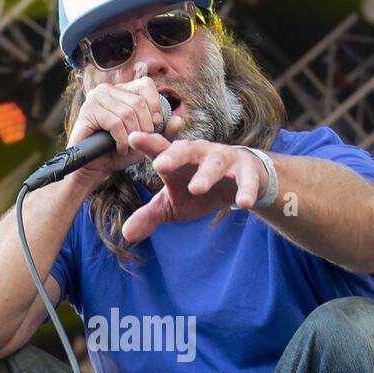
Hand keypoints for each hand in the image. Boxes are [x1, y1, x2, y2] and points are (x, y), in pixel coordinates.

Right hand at [66, 77, 185, 187]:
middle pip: (138, 102)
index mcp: (122, 90)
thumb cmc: (120, 152)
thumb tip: (179, 120)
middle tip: (139, 142)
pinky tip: (119, 148)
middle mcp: (107, 89)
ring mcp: (95, 98)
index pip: (146, 84)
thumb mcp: (148, 141)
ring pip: (127, 113)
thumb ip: (166, 132)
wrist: (95, 168)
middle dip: (145, 127)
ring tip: (128, 147)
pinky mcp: (87, 111)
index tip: (155, 127)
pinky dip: (122, 140)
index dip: (155, 106)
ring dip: (132, 136)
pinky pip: (115, 122)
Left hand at [120, 133, 267, 241]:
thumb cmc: (199, 187)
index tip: (132, 138)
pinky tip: (244, 203)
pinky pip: (246, 180)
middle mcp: (200, 154)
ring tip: (196, 188)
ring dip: (206, 174)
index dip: (147, 143)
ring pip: (215, 163)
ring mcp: (224, 159)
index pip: (160, 149)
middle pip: (186, 150)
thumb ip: (150, 215)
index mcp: (178, 159)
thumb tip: (126, 234)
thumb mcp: (173, 204)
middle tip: (160, 165)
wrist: (241, 181)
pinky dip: (246, 190)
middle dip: (174, 155)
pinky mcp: (247, 171)